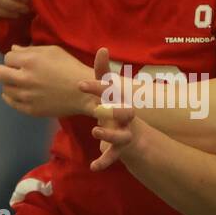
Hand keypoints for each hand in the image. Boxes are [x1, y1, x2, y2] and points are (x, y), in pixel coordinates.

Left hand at [0, 44, 96, 117]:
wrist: (85, 93)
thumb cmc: (71, 68)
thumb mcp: (53, 51)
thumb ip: (31, 49)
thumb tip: (13, 48)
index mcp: (30, 60)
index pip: (8, 57)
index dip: (15, 58)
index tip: (22, 62)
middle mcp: (25, 78)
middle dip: (5, 70)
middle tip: (14, 72)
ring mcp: (26, 95)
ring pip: (4, 88)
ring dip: (10, 84)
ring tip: (23, 83)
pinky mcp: (30, 109)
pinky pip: (11, 102)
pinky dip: (12, 96)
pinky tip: (20, 93)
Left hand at [84, 46, 135, 170]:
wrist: (135, 137)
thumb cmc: (118, 109)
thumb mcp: (111, 92)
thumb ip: (104, 72)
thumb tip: (103, 48)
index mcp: (121, 100)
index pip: (111, 91)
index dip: (97, 87)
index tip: (80, 84)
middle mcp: (126, 117)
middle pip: (127, 113)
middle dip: (115, 110)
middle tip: (98, 109)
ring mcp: (125, 134)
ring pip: (121, 137)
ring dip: (109, 135)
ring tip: (95, 132)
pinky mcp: (120, 150)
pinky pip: (113, 157)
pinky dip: (104, 162)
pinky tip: (93, 166)